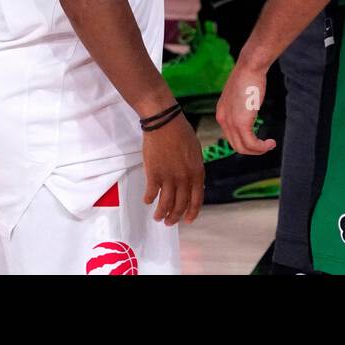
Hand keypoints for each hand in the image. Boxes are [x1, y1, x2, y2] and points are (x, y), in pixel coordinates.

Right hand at [141, 111, 203, 225]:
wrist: (165, 123)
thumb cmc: (182, 133)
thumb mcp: (195, 152)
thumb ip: (195, 170)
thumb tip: (193, 184)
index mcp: (197, 173)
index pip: (196, 200)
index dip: (192, 212)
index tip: (187, 220)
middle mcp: (184, 179)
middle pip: (180, 205)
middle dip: (174, 217)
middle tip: (169, 222)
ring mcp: (169, 178)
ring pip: (165, 204)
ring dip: (161, 214)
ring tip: (158, 217)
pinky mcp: (154, 175)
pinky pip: (151, 193)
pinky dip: (149, 199)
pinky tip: (147, 201)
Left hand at [215, 54, 276, 156]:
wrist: (250, 67)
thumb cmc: (247, 76)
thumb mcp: (239, 96)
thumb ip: (240, 108)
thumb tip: (248, 115)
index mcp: (221, 113)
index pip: (230, 136)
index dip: (245, 141)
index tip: (257, 141)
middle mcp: (223, 119)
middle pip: (236, 145)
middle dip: (252, 150)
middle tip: (265, 146)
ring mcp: (231, 122)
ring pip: (243, 147)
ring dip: (258, 150)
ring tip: (269, 145)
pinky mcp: (242, 123)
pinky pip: (251, 143)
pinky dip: (262, 147)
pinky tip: (270, 143)